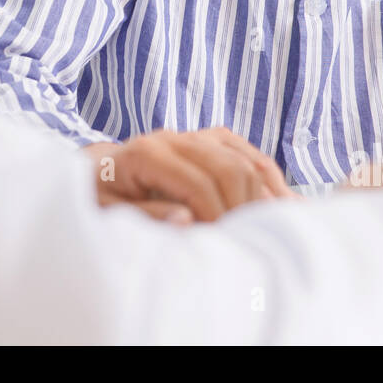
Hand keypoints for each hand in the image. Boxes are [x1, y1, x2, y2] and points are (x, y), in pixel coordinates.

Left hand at [83, 127, 295, 223]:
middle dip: (244, 207)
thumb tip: (187, 219)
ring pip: (245, 158)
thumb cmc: (99, 197)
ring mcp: (195, 136)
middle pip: (228, 167)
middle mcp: (174, 137)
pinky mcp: (211, 140)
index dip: (216, 216)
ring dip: (263, 195)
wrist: (98, 173)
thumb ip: (147, 216)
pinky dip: (269, 179)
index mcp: (147, 153)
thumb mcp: (109, 211)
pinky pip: (249, 154)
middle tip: (250, 243)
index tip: (225, 246)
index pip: (198, 183)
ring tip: (272, 230)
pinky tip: (285, 206)